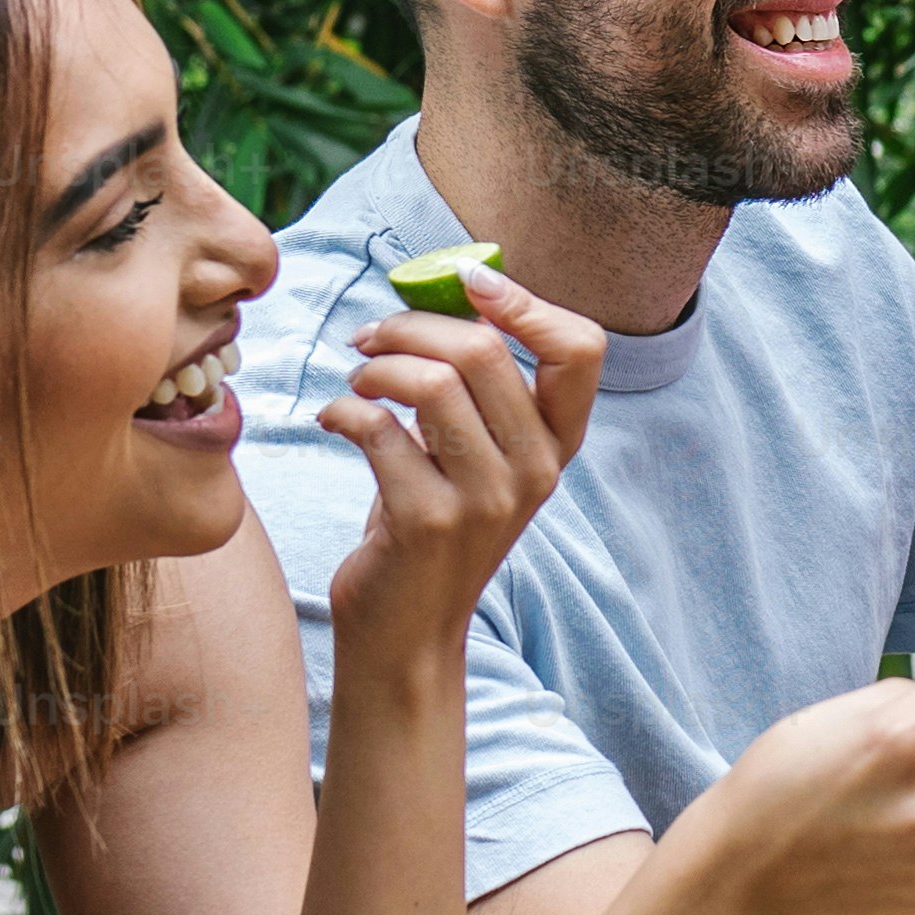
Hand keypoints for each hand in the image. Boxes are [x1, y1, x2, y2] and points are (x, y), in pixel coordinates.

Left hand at [318, 261, 604, 665]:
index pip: (581, 349)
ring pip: (432, 382)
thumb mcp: (475, 453)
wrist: (406, 631)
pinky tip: (333, 420)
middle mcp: (536, 470)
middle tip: (371, 337)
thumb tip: (443, 290)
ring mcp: (486, 499)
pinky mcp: (427, 521)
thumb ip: (477, 385)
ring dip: (376, 367)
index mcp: (556, 444)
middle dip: (412, 326)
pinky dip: (343, 411)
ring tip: (356, 381)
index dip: (525, 302)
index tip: (465, 283)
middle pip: (484, 350)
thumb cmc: (433, 521)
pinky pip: (378, 428)